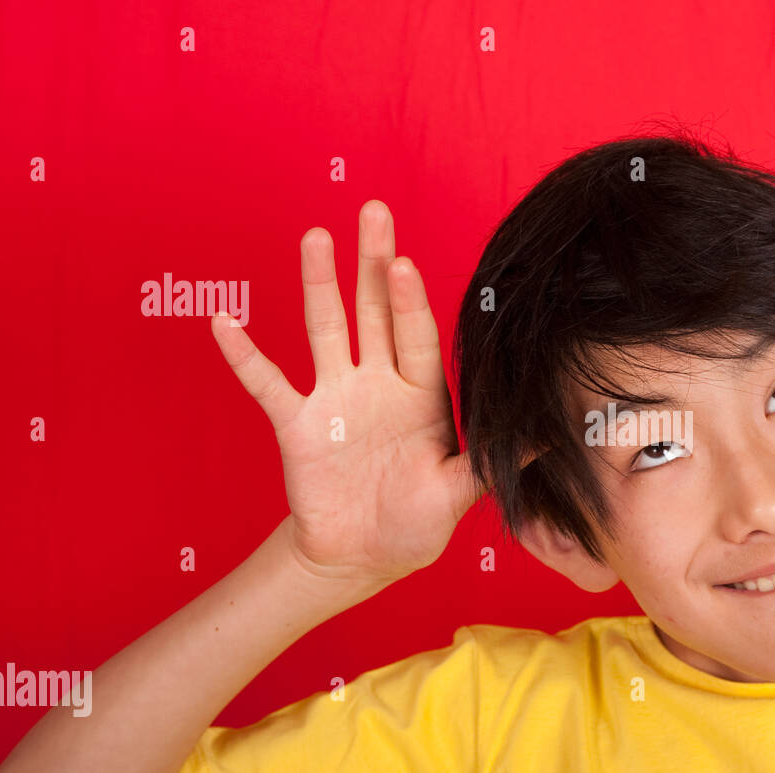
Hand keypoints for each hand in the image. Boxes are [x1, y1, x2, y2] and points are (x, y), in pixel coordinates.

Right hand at [211, 200, 482, 585]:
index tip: (405, 263)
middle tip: (374, 212)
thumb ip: (491, 462)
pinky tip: (224, 322)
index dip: (410, 301)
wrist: (361, 558)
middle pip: (375, 312)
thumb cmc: (414, 523)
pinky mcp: (297, 424)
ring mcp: (335, 399)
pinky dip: (245, 355)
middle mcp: (378, 385)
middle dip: (374, 263)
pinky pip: (267, 384)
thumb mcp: (459, 493)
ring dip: (319, 285)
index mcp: (421, 396)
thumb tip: (549, 439)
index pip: (416, 336)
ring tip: (316, 237)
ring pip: (326, 330)